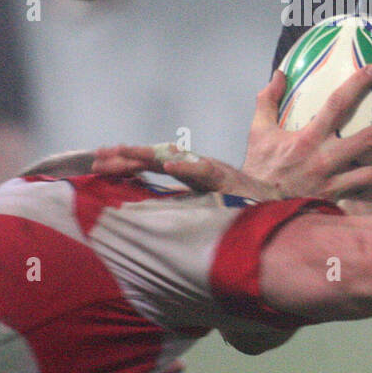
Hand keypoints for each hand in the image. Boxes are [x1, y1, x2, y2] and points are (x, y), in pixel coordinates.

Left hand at [92, 143, 285, 201]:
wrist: (274, 206)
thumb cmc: (239, 208)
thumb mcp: (202, 206)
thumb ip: (180, 206)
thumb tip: (148, 219)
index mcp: (188, 172)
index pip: (151, 163)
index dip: (126, 162)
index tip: (98, 162)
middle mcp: (195, 167)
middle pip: (155, 158)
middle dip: (126, 157)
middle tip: (97, 158)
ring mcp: (209, 170)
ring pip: (174, 158)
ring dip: (148, 155)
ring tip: (124, 153)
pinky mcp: (225, 178)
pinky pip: (204, 171)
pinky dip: (187, 166)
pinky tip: (169, 164)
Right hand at [239, 67, 371, 199]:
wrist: (255, 206)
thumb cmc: (260, 168)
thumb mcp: (258, 131)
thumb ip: (268, 100)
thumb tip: (280, 74)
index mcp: (307, 138)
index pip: (336, 104)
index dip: (356, 85)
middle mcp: (324, 159)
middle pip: (367, 139)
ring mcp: (332, 182)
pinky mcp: (335, 199)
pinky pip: (362, 194)